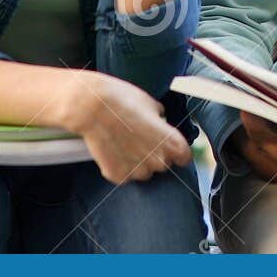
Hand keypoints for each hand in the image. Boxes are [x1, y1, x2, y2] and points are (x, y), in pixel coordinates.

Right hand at [67, 72, 192, 184]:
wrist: (92, 107)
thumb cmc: (123, 101)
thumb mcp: (151, 105)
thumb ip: (161, 122)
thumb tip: (159, 125)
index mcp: (173, 143)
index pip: (184, 157)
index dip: (175, 150)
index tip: (167, 145)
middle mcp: (159, 162)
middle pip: (163, 163)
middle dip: (154, 153)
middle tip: (138, 138)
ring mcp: (139, 171)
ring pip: (143, 171)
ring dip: (137, 161)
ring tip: (123, 143)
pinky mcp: (119, 176)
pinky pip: (125, 174)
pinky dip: (120, 165)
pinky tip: (113, 149)